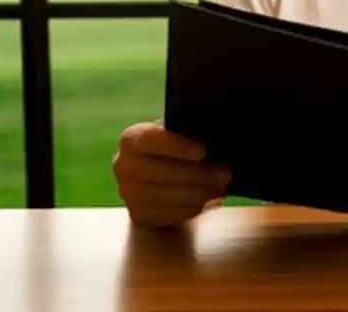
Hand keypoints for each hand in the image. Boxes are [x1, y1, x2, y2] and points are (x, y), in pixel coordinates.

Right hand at [112, 121, 230, 227]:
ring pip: (164, 198)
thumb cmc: (173, 147)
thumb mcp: (177, 132)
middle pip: (160, 173)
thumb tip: (214, 139)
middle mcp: (122, 166)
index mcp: (131, 139)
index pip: (149, 140)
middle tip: (224, 174)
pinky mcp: (138, 214)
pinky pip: (167, 216)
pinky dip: (191, 209)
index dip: (176, 146)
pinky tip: (207, 201)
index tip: (203, 151)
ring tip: (220, 188)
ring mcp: (128, 193)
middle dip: (197, 175)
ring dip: (198, 194)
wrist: (156, 169)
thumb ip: (188, 133)